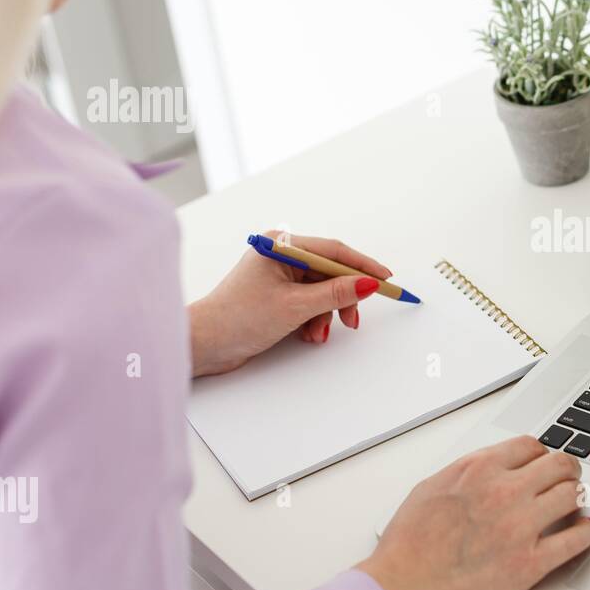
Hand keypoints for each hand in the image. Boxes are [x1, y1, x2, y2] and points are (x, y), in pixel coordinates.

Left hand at [188, 232, 389, 376]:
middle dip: (342, 298)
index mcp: (280, 245)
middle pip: (329, 272)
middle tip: (352, 319)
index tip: (385, 279)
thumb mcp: (295, 307)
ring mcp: (278, 276)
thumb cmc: (236, 319)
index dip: (363, 265)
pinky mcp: (276, 295)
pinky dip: (313, 319)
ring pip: (321, 291)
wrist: (204, 344)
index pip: (333, 251)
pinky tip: (306, 334)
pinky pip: (308, 302)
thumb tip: (367, 283)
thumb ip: (335, 293)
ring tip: (316, 334)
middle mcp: (280, 256)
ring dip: (325, 314)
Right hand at [358, 435, 589, 589]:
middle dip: (567, 469)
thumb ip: (466, 472)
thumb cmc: (409, 545)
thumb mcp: (431, 487)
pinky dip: (586, 532)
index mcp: (479, 469)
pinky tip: (584, 530)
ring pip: (572, 496)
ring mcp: (521, 526)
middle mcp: (504, 491)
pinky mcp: (531, 563)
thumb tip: (490, 468)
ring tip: (577, 502)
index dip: (541, 453)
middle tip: (569, 477)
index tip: (544, 461)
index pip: (530, 445)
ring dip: (578, 496)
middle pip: (559, 465)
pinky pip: (576, 540)